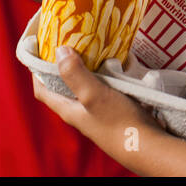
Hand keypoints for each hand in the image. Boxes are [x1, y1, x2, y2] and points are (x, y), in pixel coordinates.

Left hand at [32, 46, 164, 166]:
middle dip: (63, 63)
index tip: (40, 50)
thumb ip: (75, 74)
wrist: (148, 145)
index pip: (42, 90)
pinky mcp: (114, 108)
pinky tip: (114, 62)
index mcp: (68, 109)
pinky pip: (104, 86)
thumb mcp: (93, 95)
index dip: (37, 71)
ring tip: (91, 45)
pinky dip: (104, 72)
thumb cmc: (119, 123)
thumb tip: (60, 50)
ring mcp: (98, 109)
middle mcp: (80, 110)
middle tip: (69, 41)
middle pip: (63, 85)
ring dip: (86, 66)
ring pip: (85, 84)